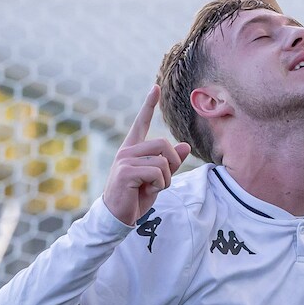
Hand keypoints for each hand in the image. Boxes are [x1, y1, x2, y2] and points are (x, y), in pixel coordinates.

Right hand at [103, 86, 190, 224]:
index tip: (155, 88)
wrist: (118, 216)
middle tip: (163, 180)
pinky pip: (157, 172)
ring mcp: (125, 160)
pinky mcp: (126, 172)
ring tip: (152, 188)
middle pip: (163, 143)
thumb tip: (185, 145)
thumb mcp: (157, 178)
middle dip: (173, 163)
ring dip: (165, 179)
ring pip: (162, 160)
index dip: (149, 104)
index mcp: (133, 149)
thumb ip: (170, 162)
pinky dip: (159, 185)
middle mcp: (127, 151)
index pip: (141, 122)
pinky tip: (146, 192)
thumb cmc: (136, 197)